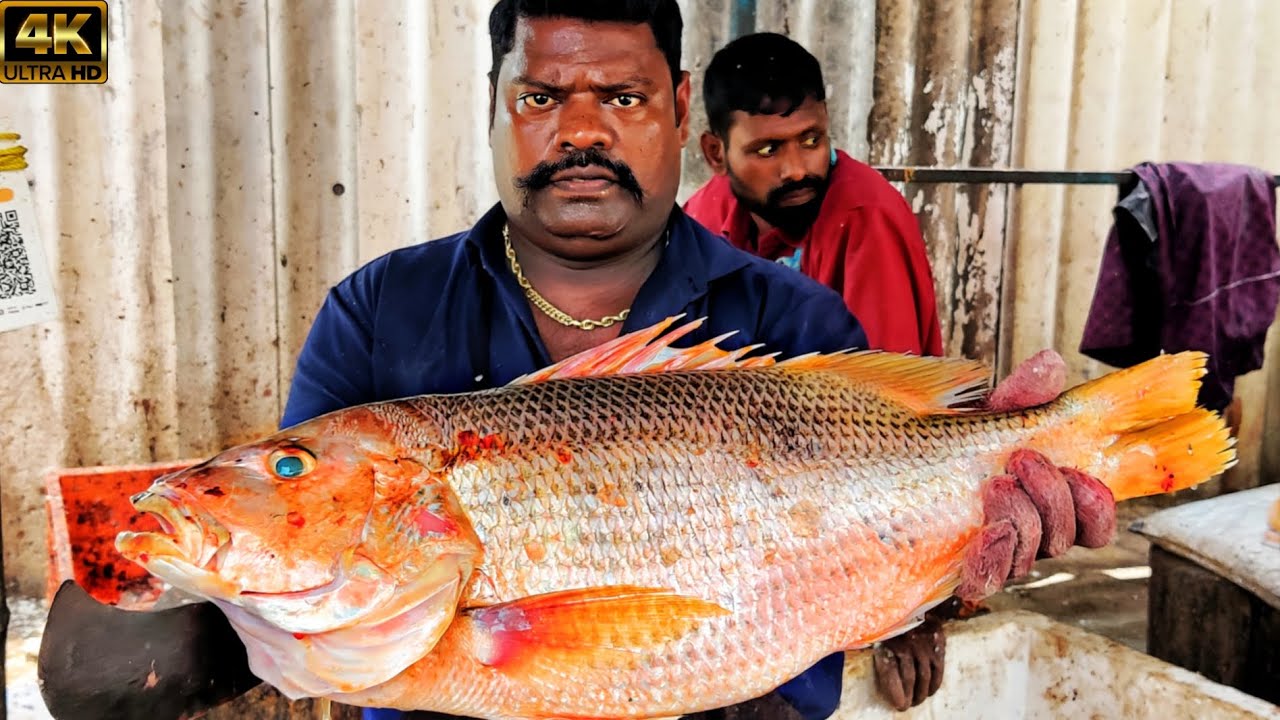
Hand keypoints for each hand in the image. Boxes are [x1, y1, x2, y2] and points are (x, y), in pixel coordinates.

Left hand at [872, 615, 944, 710]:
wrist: (909, 595)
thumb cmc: (888, 617)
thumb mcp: (877, 631)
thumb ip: (876, 649)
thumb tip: (867, 664)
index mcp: (889, 640)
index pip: (892, 672)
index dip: (896, 691)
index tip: (899, 704)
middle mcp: (907, 643)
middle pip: (910, 678)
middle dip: (909, 696)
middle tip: (907, 705)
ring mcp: (924, 643)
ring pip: (925, 676)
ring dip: (922, 693)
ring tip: (918, 701)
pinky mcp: (938, 642)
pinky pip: (938, 669)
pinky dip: (935, 683)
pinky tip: (930, 691)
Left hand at [956, 350, 1117, 601]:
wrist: (886, 473)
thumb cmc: (947, 446)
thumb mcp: (983, 417)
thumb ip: (1018, 396)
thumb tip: (1050, 364)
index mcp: (1044, 503)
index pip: (1092, 524)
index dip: (1097, 508)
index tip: (1080, 474)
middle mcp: (1025, 536)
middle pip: (1062, 537)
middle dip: (1051, 498)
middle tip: (1023, 460)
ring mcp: (992, 557)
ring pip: (1028, 558)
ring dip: (1021, 520)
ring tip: (996, 485)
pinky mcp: (956, 572)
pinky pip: (985, 581)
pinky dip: (991, 558)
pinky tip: (984, 533)